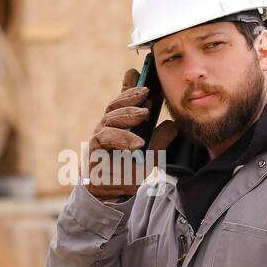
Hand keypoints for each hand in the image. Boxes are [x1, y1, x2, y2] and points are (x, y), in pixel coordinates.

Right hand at [86, 67, 176, 202]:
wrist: (112, 194)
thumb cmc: (128, 173)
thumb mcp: (151, 156)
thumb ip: (160, 140)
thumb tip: (172, 124)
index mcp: (120, 125)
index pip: (123, 102)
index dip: (128, 87)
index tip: (137, 72)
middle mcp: (107, 127)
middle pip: (115, 105)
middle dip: (130, 96)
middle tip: (147, 91)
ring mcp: (99, 136)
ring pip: (110, 117)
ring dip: (128, 114)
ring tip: (145, 114)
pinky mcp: (94, 149)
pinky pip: (105, 137)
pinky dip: (122, 138)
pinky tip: (136, 142)